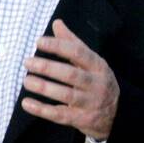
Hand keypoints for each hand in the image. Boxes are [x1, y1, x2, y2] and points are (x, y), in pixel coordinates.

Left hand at [21, 18, 120, 139]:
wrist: (117, 114)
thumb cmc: (97, 82)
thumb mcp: (91, 62)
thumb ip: (73, 44)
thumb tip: (57, 23)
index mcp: (98, 66)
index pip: (78, 53)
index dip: (58, 46)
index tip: (38, 42)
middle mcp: (96, 84)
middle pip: (71, 74)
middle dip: (48, 67)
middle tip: (27, 62)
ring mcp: (90, 103)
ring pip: (66, 95)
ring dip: (44, 87)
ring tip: (26, 81)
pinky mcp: (82, 119)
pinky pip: (60, 115)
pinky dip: (42, 110)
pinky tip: (26, 103)